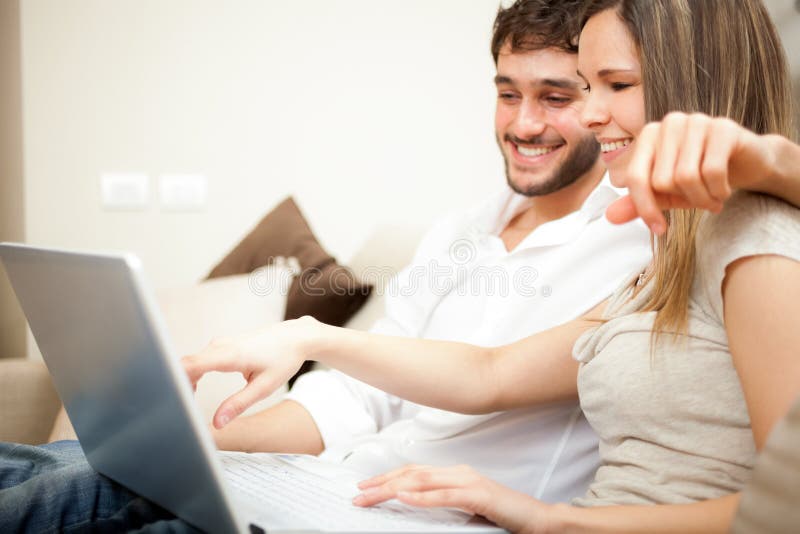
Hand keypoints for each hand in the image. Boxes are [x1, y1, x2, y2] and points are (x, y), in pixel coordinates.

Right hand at [181, 316, 321, 428]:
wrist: (294, 338)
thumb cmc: (283, 359)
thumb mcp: (264, 387)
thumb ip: (238, 404)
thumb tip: (217, 423)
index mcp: (230, 355)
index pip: (191, 364)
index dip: (176, 380)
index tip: (172, 399)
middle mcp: (220, 346)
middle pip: (186, 364)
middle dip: (178, 385)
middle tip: (178, 409)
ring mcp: (219, 344)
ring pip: (190, 362)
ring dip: (184, 380)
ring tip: (186, 402)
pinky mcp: (221, 346)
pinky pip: (198, 359)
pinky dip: (193, 374)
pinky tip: (195, 389)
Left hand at [353, 464, 555, 533]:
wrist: (538, 521)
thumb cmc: (503, 517)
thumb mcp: (466, 510)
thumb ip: (443, 505)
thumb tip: (413, 508)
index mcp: (455, 474)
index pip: (414, 472)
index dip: (387, 477)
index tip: (365, 487)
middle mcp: (459, 472)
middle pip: (412, 474)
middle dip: (382, 483)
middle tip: (358, 493)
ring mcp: (469, 482)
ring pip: (422, 482)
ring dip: (393, 489)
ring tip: (371, 495)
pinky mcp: (479, 496)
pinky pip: (444, 496)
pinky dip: (421, 497)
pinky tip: (404, 497)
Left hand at [607, 112, 775, 233]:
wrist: (749, 163)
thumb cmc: (701, 178)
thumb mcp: (667, 195)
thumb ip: (638, 203)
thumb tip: (610, 217)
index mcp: (650, 135)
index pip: (635, 177)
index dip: (645, 208)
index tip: (659, 229)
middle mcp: (670, 122)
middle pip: (662, 181)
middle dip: (683, 201)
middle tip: (700, 202)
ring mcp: (697, 121)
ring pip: (686, 177)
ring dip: (702, 200)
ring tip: (712, 200)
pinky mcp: (724, 128)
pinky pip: (712, 171)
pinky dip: (718, 191)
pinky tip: (724, 192)